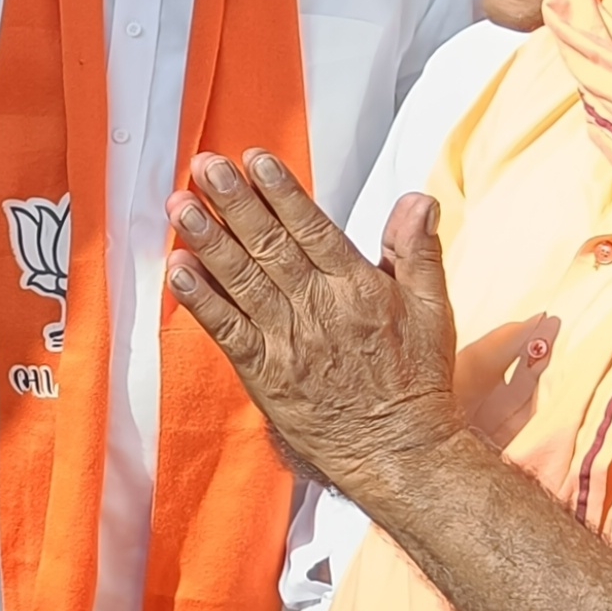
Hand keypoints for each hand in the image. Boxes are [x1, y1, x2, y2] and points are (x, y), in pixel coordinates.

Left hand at [163, 152, 462, 503]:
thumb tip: (417, 199)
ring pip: (241, 279)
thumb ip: (417, 250)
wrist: (400, 452)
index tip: (253, 159)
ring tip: (180, 206)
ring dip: (207, 240)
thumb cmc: (416, 381)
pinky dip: (201, 299)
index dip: (279, 191)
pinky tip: (177, 269)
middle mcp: (318, 307)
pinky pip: (226, 329)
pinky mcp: (264, 372)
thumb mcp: (433, 309)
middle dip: (233, 202)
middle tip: (204, 166)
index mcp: (358, 287)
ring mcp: (287, 340)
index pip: (311, 227)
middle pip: (268, 244)